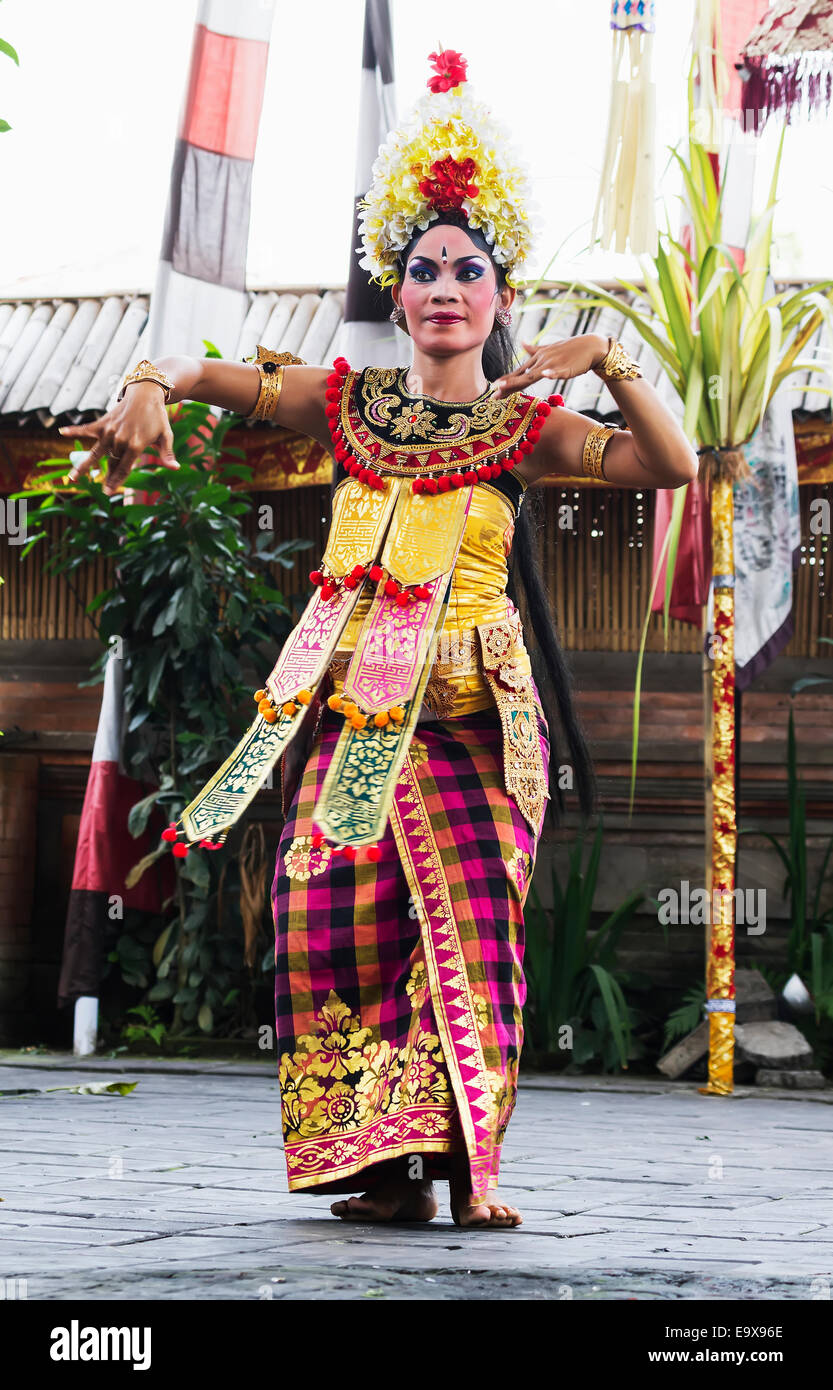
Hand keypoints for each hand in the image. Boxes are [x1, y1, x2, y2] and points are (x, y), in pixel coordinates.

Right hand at [58, 381, 179, 496]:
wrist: (146, 393)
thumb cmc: (157, 417)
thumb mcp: (166, 436)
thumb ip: (167, 454)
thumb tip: (175, 468)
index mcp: (135, 445)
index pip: (124, 468)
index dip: (117, 481)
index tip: (109, 492)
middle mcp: (120, 439)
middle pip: (111, 463)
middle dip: (107, 477)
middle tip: (103, 491)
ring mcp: (110, 431)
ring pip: (95, 452)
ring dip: (83, 465)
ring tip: (72, 478)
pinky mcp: (103, 423)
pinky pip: (86, 429)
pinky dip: (74, 430)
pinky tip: (61, 432)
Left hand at [491, 335, 607, 400]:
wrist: (590, 346)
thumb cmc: (570, 350)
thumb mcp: (549, 349)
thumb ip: (534, 349)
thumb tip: (523, 342)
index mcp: (538, 359)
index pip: (519, 372)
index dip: (506, 381)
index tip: (493, 389)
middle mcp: (542, 361)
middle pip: (522, 375)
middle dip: (506, 385)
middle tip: (493, 394)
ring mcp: (553, 363)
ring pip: (533, 375)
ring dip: (518, 381)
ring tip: (505, 386)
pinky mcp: (566, 367)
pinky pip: (558, 371)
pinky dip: (552, 373)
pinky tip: (546, 375)